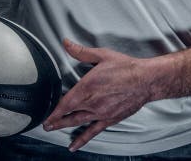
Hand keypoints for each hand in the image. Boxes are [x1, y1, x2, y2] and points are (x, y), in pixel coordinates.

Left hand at [43, 39, 162, 151]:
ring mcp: (100, 113)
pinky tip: (74, 146)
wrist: (145, 80)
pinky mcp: (109, 119)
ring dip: (64, 127)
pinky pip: (92, 132)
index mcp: (87, 87)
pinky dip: (82, 140)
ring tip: (54, 129)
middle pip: (68, 115)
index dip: (53, 111)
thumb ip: (81, 52)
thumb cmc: (126, 67)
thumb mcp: (102, 55)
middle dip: (55, 121)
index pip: (65, 103)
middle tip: (46, 125)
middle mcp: (91, 103)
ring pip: (77, 122)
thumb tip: (66, 43)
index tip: (45, 115)